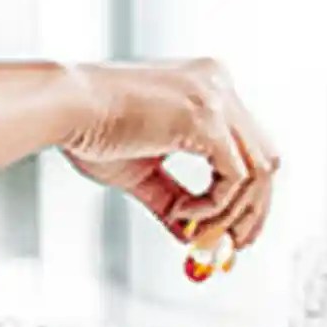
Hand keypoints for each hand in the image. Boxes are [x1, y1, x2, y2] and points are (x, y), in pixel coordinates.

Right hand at [63, 58, 279, 249]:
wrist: (62, 108)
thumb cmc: (87, 128)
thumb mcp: (140, 169)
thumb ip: (172, 197)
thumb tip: (188, 234)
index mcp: (204, 84)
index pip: (248, 144)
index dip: (245, 193)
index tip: (230, 229)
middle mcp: (217, 83)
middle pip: (264, 157)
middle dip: (251, 209)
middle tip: (229, 244)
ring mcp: (215, 98)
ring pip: (258, 171)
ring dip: (232, 214)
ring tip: (197, 233)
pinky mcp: (206, 119)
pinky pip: (235, 177)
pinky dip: (215, 205)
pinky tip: (182, 213)